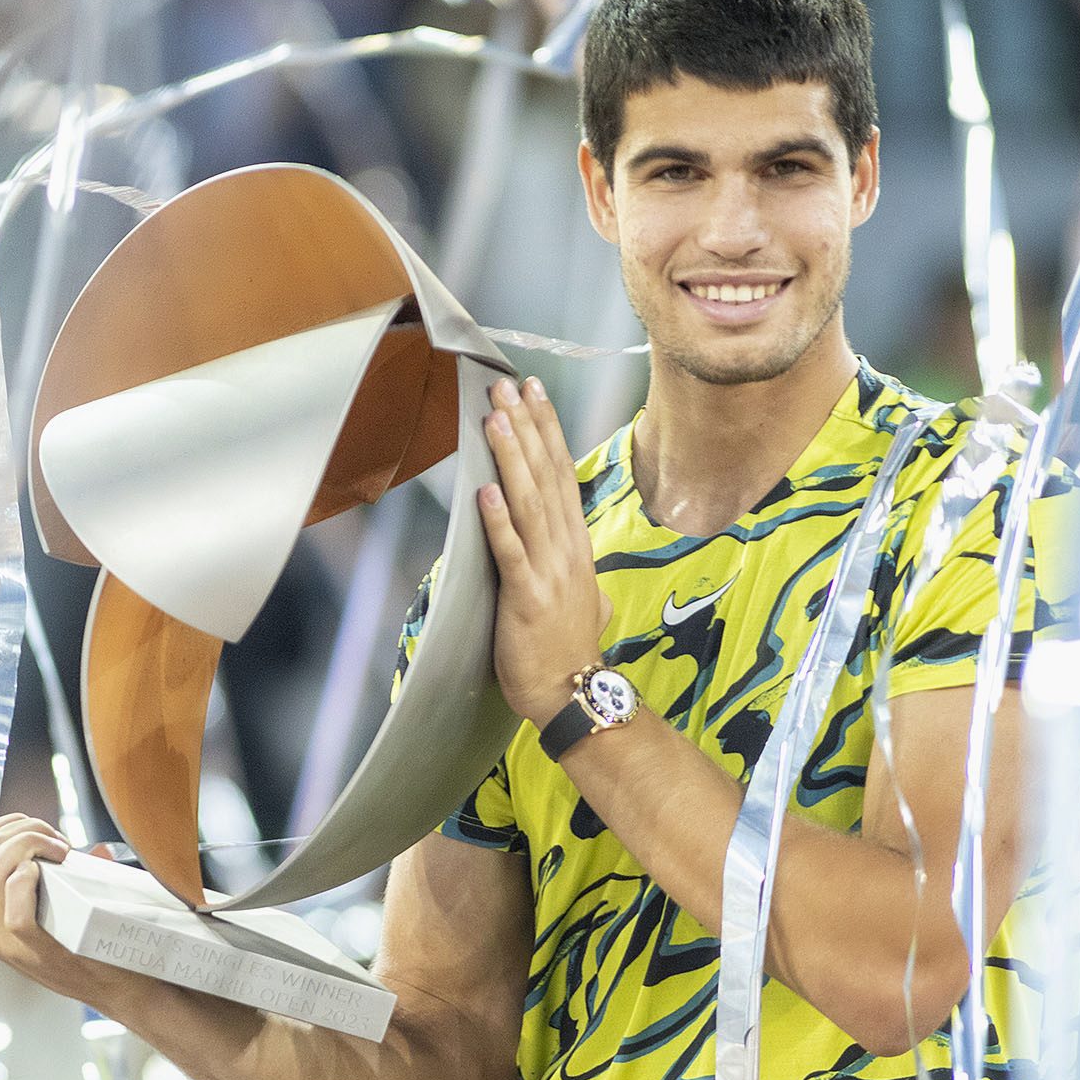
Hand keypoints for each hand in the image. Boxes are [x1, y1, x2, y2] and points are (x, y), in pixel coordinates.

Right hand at [0, 814, 138, 1010]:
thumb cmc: (86, 944)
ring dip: (30, 843)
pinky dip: (30, 872)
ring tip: (61, 852)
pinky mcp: (27, 946)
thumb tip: (85, 846)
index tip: (43, 832)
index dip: (10, 824)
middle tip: (60, 843)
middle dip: (24, 828)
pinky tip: (53, 870)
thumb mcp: (47, 911)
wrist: (116, 988)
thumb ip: (51, 878)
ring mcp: (0, 939)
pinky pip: (14, 892)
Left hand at [476, 375, 610, 722]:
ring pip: (529, 503)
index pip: (561, 474)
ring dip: (511, 458)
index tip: (533, 393)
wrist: (574, 694)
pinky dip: (499, 520)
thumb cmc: (570, 651)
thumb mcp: (585, 606)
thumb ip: (585, 584)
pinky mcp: (527, 597)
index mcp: (575, 545)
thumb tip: (593, 587)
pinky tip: (486, 490)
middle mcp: (565, 549)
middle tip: (508, 386)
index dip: (546, 431)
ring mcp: (548, 571)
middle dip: (526, 428)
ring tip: (495, 419)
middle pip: (546, 476)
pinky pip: (512, 552)